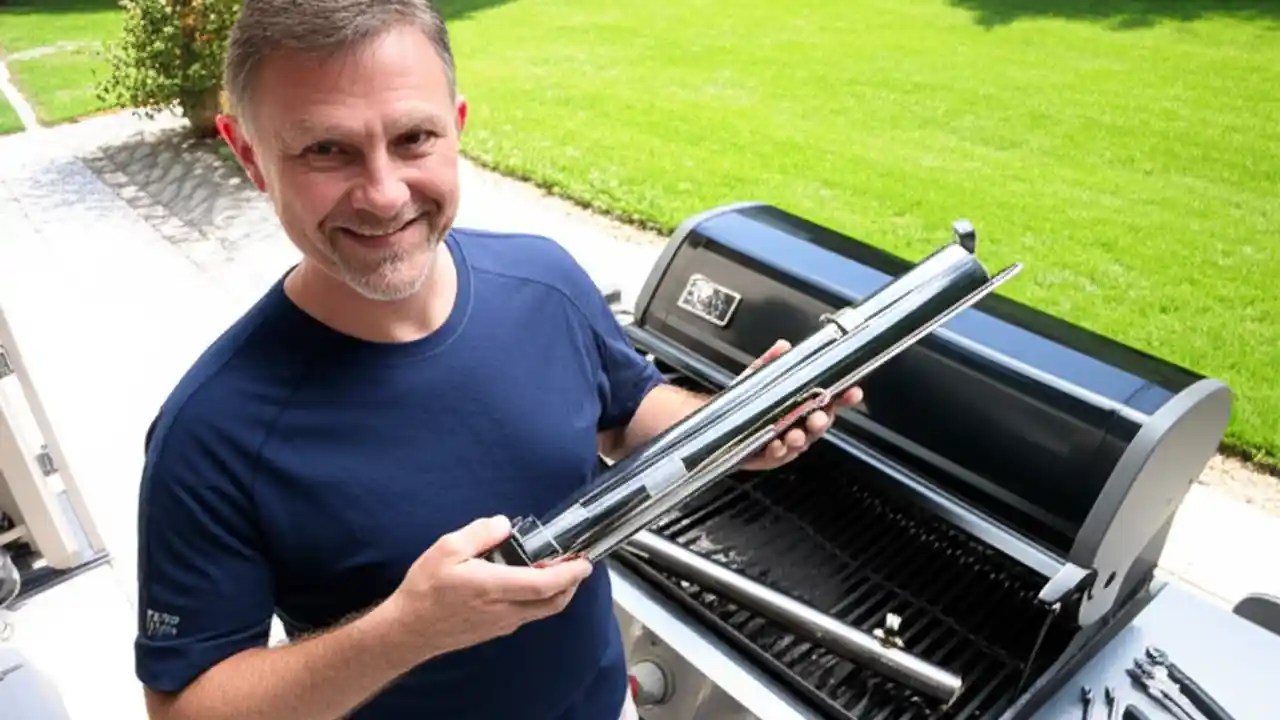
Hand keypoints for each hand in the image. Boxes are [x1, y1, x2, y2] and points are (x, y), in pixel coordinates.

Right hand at [385, 515, 592, 662]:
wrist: (409, 630)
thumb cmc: (425, 590)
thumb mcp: (447, 549)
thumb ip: (480, 533)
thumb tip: (505, 524)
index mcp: (495, 587)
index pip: (546, 584)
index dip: (571, 573)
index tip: (585, 561)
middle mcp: (505, 610)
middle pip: (554, 602)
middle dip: (573, 583)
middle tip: (577, 563)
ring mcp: (503, 624)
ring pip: (543, 610)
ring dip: (556, 591)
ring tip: (555, 569)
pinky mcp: (496, 630)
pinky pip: (528, 614)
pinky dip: (539, 598)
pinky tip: (528, 582)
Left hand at [737, 339, 862, 470]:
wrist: (723, 425)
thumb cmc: (747, 403)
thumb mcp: (757, 378)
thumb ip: (770, 362)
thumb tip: (782, 346)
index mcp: (803, 405)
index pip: (830, 400)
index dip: (844, 398)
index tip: (853, 392)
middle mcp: (799, 424)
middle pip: (818, 425)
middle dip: (821, 422)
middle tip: (818, 418)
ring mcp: (786, 442)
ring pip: (800, 443)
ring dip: (799, 439)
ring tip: (795, 435)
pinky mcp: (770, 457)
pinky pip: (777, 456)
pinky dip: (776, 451)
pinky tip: (774, 445)